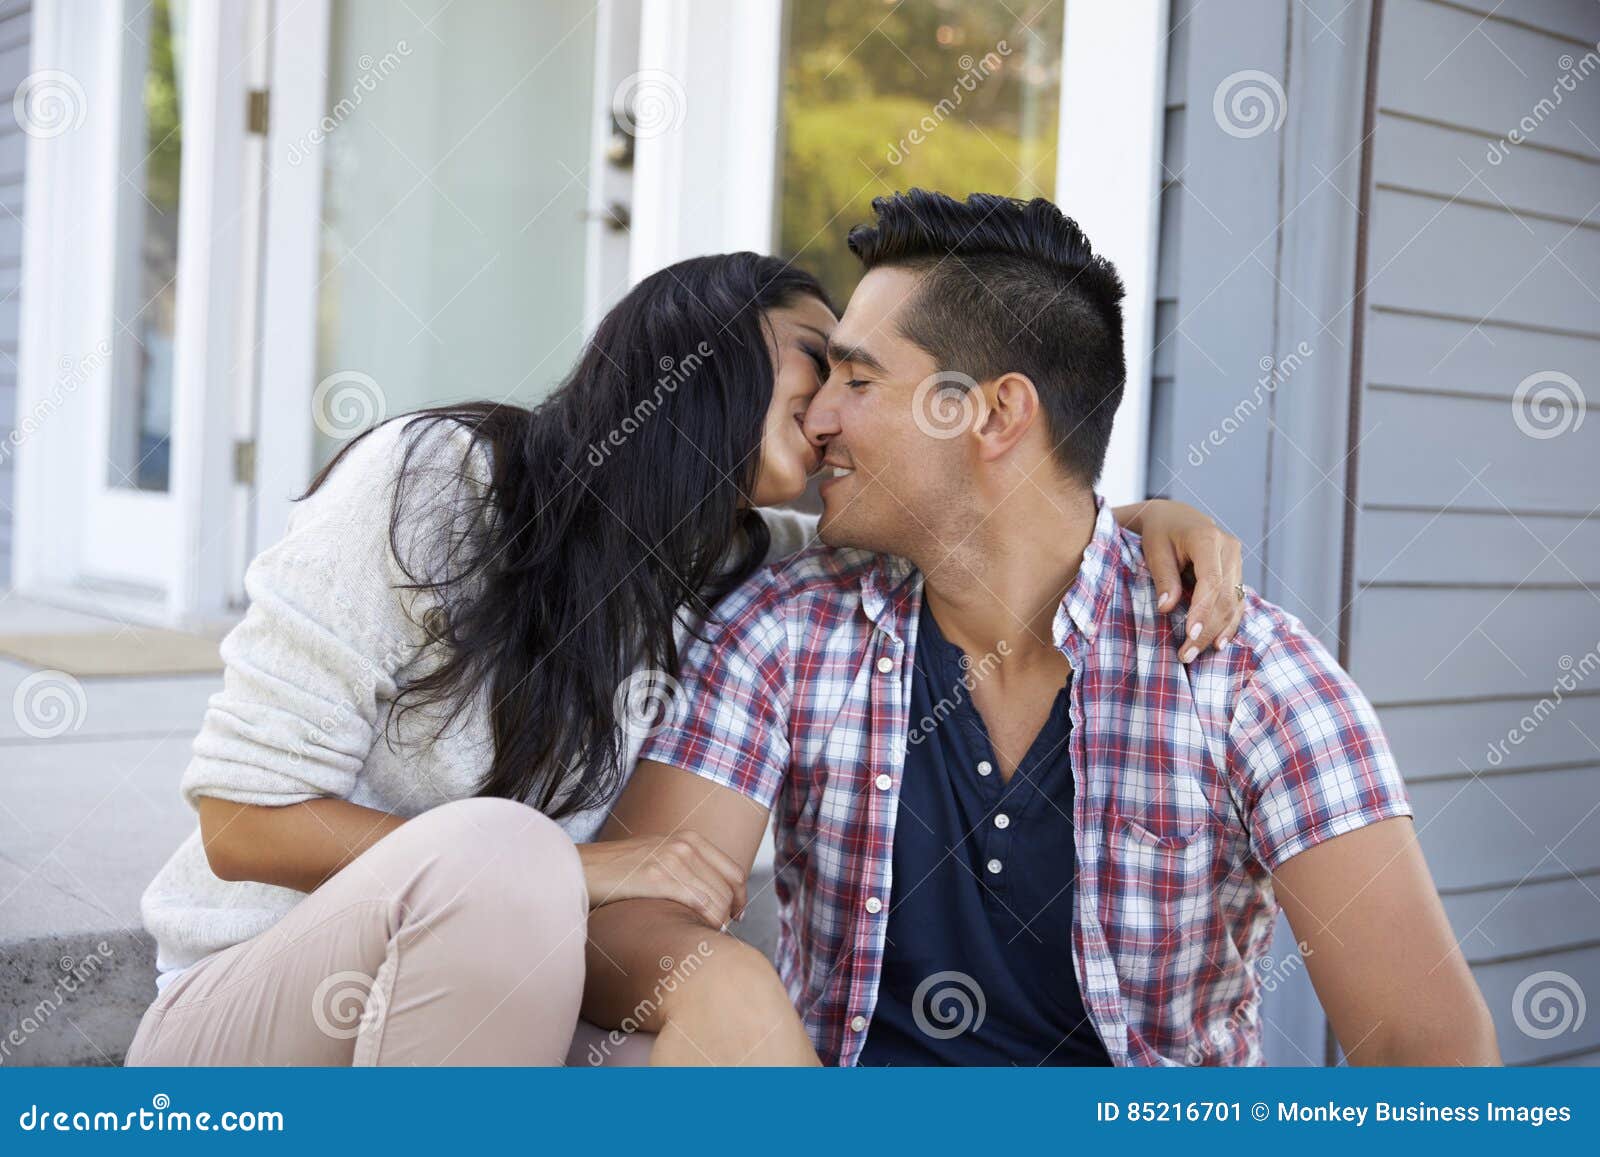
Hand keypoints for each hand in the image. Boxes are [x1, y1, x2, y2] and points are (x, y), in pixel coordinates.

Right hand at [577, 832, 747, 928]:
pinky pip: (700, 905)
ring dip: (717, 923)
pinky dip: (704, 923)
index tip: (737, 915)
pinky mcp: (659, 877)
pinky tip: (694, 933)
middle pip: (729, 888)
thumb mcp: (657, 856)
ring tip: (705, 936)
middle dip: (730, 915)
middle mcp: (685, 845)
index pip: (734, 871)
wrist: (582, 869)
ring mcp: (673, 859)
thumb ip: (684, 866)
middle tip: (721, 933)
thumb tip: (707, 894)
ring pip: (717, 899)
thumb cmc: (617, 871)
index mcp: (689, 839)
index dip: (741, 897)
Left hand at [1115, 498, 1245, 661]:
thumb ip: (1163, 578)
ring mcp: (1237, 562)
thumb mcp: (1154, 550)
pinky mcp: (1237, 573)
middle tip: (1186, 654)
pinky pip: (1237, 603)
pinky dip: (1228, 624)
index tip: (1190, 635)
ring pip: (1234, 603)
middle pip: (1225, 597)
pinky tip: (1218, 643)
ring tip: (1195, 654)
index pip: (1211, 581)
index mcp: (1208, 539)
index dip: (1203, 611)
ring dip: (1217, 631)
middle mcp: (1229, 550)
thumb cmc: (1160, 532)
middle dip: (1207, 629)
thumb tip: (1167, 608)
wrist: (1175, 517)